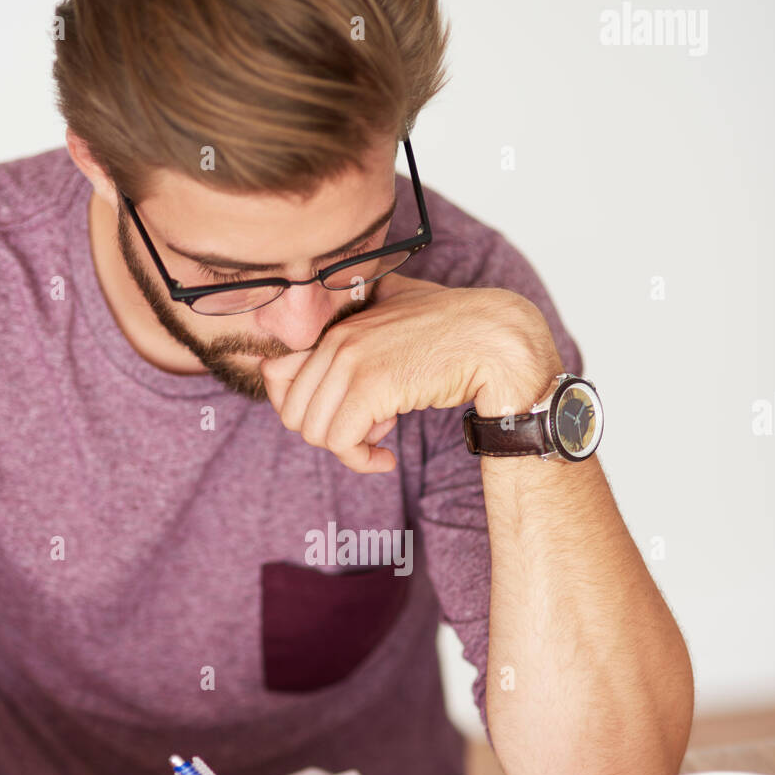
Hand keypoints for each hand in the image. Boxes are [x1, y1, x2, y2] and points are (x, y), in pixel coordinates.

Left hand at [261, 273, 561, 473]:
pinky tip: (387, 458)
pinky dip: (361, 461)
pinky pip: (341, 443)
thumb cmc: (455, 329)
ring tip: (383, 437)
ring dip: (348, 449)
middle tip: (366, 430)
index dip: (305, 409)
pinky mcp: (372, 388)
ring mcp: (351, 362)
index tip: (339, 418)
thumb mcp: (397, 313)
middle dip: (326, 432)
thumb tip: (330, 337)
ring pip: (313, 432)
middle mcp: (337, 340)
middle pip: (292, 412)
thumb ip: (361, 317)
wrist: (496, 338)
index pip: (277, 377)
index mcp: (336, 326)